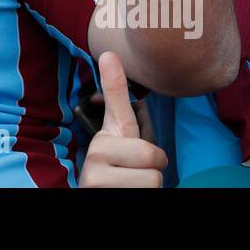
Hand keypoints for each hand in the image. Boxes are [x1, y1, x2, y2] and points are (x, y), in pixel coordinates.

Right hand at [79, 52, 167, 187]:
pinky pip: (148, 193)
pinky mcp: (101, 193)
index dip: (114, 83)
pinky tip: (127, 191)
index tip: (109, 54)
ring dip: (149, 185)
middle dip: (154, 167)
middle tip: (136, 170)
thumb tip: (109, 55)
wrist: (103, 196)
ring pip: (154, 178)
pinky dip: (144, 196)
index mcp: (103, 138)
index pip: (117, 107)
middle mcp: (95, 155)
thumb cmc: (115, 170)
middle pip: (152, 155)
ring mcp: (97, 178)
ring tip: (131, 183)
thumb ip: (119, 103)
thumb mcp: (119, 138)